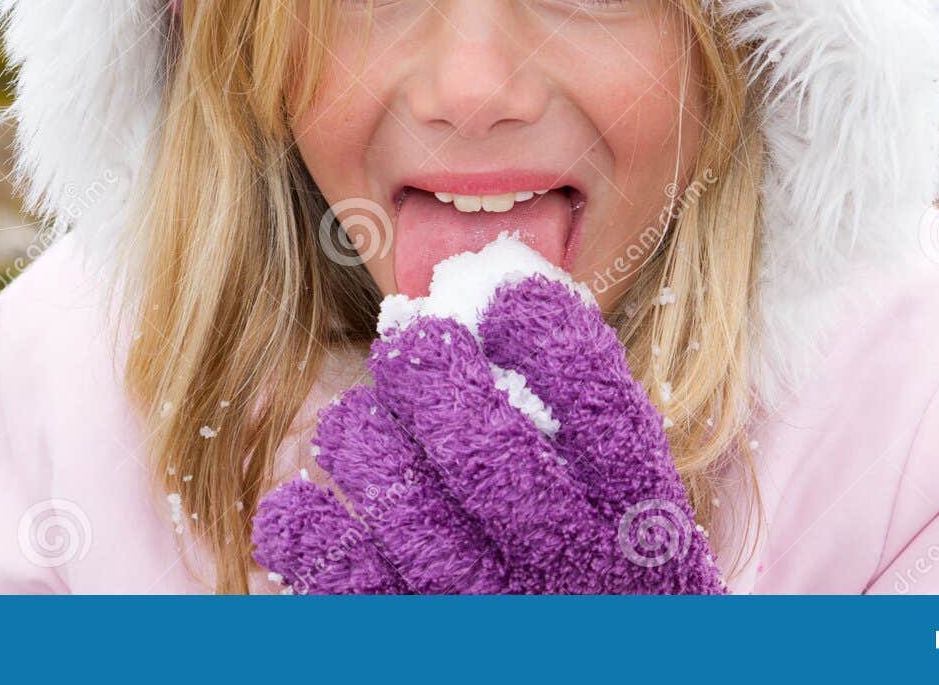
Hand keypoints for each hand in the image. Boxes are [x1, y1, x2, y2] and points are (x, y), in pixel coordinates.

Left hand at [252, 270, 726, 593]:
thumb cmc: (596, 588)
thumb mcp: (632, 520)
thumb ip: (585, 432)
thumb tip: (492, 298)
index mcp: (638, 524)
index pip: (598, 401)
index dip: (544, 326)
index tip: (505, 296)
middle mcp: (570, 569)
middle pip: (483, 445)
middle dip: (426, 370)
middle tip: (409, 345)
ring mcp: (491, 614)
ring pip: (401, 501)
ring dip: (360, 437)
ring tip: (358, 427)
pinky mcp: (417, 643)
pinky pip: (343, 579)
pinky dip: (305, 529)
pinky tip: (301, 506)